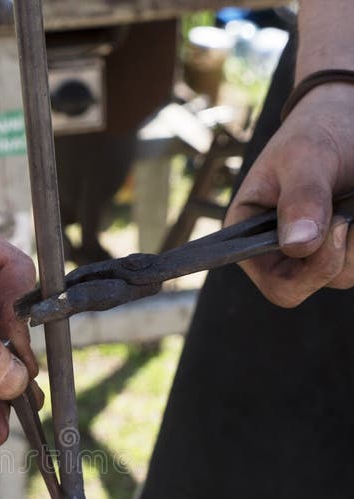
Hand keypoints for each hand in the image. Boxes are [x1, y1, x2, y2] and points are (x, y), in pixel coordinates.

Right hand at [225, 83, 353, 306]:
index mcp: (252, 237)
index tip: (339, 228)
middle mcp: (281, 254)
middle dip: (341, 252)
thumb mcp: (304, 157)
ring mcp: (314, 253)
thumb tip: (298, 246)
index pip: (277, 284)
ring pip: (345, 274)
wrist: (344, 115)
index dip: (309, 274)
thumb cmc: (314, 130)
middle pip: (316, 283)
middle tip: (349, 212)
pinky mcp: (342, 247)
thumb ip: (301, 199)